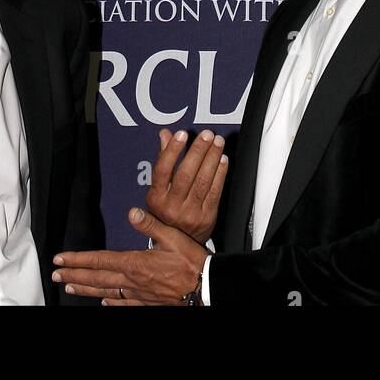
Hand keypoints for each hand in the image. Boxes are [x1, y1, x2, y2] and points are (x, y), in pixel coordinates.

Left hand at [52, 209, 208, 305]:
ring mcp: (140, 295)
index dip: (78, 259)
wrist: (207, 287)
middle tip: (56, 276)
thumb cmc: (192, 261)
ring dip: (87, 289)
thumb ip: (150, 224)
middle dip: (75, 275)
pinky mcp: (149, 302)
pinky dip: (112, 304)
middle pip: (97, 279)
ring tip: (70, 288)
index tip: (60, 259)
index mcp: (135, 263)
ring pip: (107, 293)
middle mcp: (133, 281)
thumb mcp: (172, 237)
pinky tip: (104, 303)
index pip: (99, 260)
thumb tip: (132, 212)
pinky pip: (125, 304)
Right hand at [145, 128, 227, 243]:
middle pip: (185, 174)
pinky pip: (215, 192)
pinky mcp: (206, 217)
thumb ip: (163, 159)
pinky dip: (220, 174)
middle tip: (206, 134)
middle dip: (198, 151)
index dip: (172, 151)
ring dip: (212, 158)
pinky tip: (222, 160)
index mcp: (156, 198)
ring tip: (217, 142)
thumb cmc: (167, 210)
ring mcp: (190, 213)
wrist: (179, 245)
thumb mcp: (159, 189)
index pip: (163, 170)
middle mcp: (171, 207)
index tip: (182, 134)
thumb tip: (165, 134)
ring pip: (202, 181)